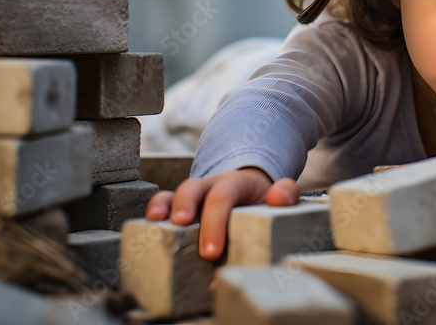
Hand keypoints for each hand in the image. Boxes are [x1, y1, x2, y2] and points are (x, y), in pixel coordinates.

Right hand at [145, 167, 300, 260]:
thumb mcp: (277, 193)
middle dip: (186, 208)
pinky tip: (149, 223)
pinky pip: (164, 202)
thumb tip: (278, 198)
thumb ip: (285, 193)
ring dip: (164, 205)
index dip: (214, 222)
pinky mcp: (182, 206)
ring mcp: (194, 195)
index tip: (210, 252)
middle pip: (192, 188)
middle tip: (179, 230)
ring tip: (157, 221)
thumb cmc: (261, 199)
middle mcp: (210, 185)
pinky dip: (155, 209)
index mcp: (235, 182)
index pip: (222, 196)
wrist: (250, 189)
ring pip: (174, 192)